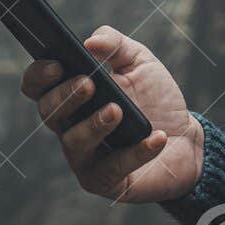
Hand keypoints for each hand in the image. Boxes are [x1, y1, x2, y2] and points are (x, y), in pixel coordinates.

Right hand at [20, 25, 202, 202]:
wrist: (187, 138)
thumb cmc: (156, 98)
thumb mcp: (139, 61)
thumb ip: (115, 44)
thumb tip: (90, 42)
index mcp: (71, 95)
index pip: (37, 86)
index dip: (39, 76)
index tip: (57, 64)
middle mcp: (70, 126)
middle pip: (49, 112)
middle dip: (66, 96)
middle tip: (89, 84)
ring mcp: (84, 157)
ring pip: (73, 143)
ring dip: (93, 125)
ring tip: (116, 111)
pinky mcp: (105, 182)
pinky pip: (112, 169)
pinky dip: (135, 152)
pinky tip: (155, 137)